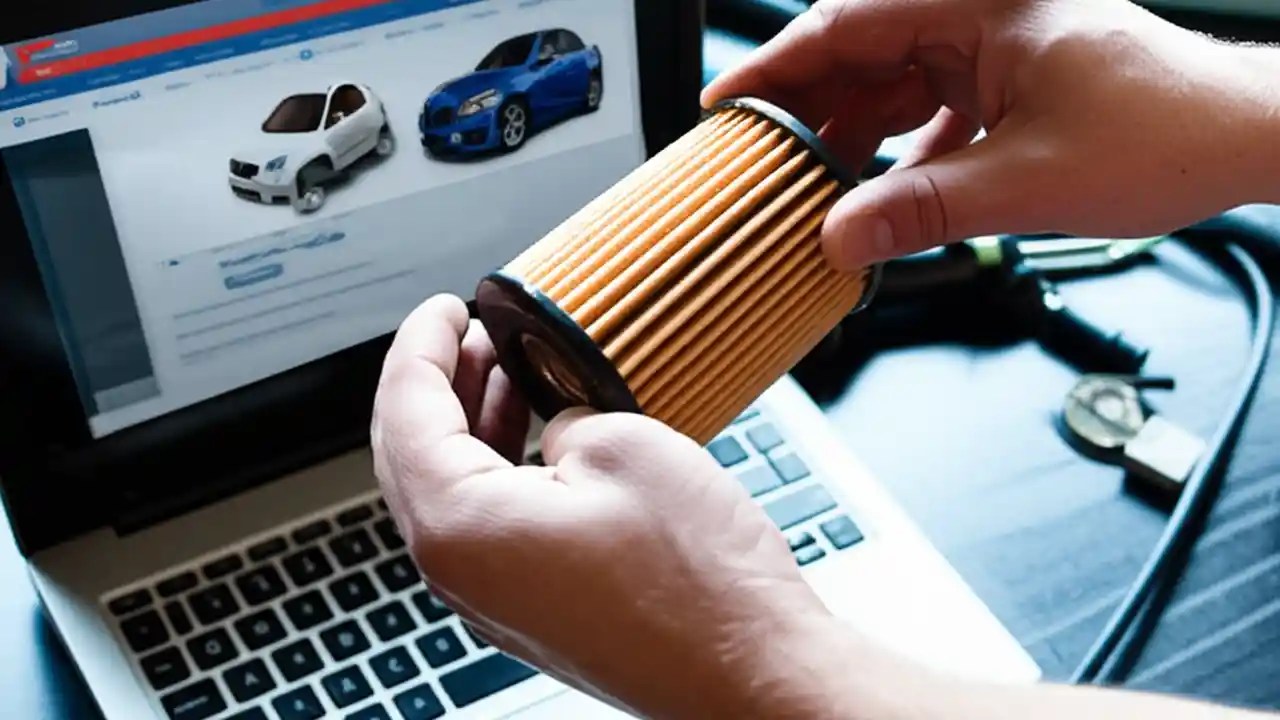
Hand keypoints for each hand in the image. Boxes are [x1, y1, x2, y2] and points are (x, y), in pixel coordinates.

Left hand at [371, 295, 849, 718]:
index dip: (420, 343)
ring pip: (453, 490)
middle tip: (475, 331)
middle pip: (413, 454)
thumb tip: (555, 425)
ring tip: (510, 370)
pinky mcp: (534, 610)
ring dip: (473, 422)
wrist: (752, 671)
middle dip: (440, 381)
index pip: (403, 411)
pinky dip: (501, 467)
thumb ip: (562, 415)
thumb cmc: (699, 583)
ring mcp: (495, 600)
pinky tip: (545, 437)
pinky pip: (491, 524)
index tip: (444, 308)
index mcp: (459, 525)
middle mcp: (460, 573)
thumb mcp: (622, 446)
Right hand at [703, 0, 1279, 270]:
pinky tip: (884, 192)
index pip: (843, 24)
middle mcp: (979, 13)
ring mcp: (991, 45)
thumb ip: (923, 210)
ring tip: (816, 190)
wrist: (1238, 138)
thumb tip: (842, 237)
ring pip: (891, 84)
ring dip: (854, 139)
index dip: (775, 67)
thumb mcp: (1026, 181)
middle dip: (810, 113)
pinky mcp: (1004, 78)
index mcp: (978, 4)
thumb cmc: (1166, 128)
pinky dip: (899, 151)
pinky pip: (927, 108)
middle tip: (764, 165)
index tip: (728, 106)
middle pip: (859, 54)